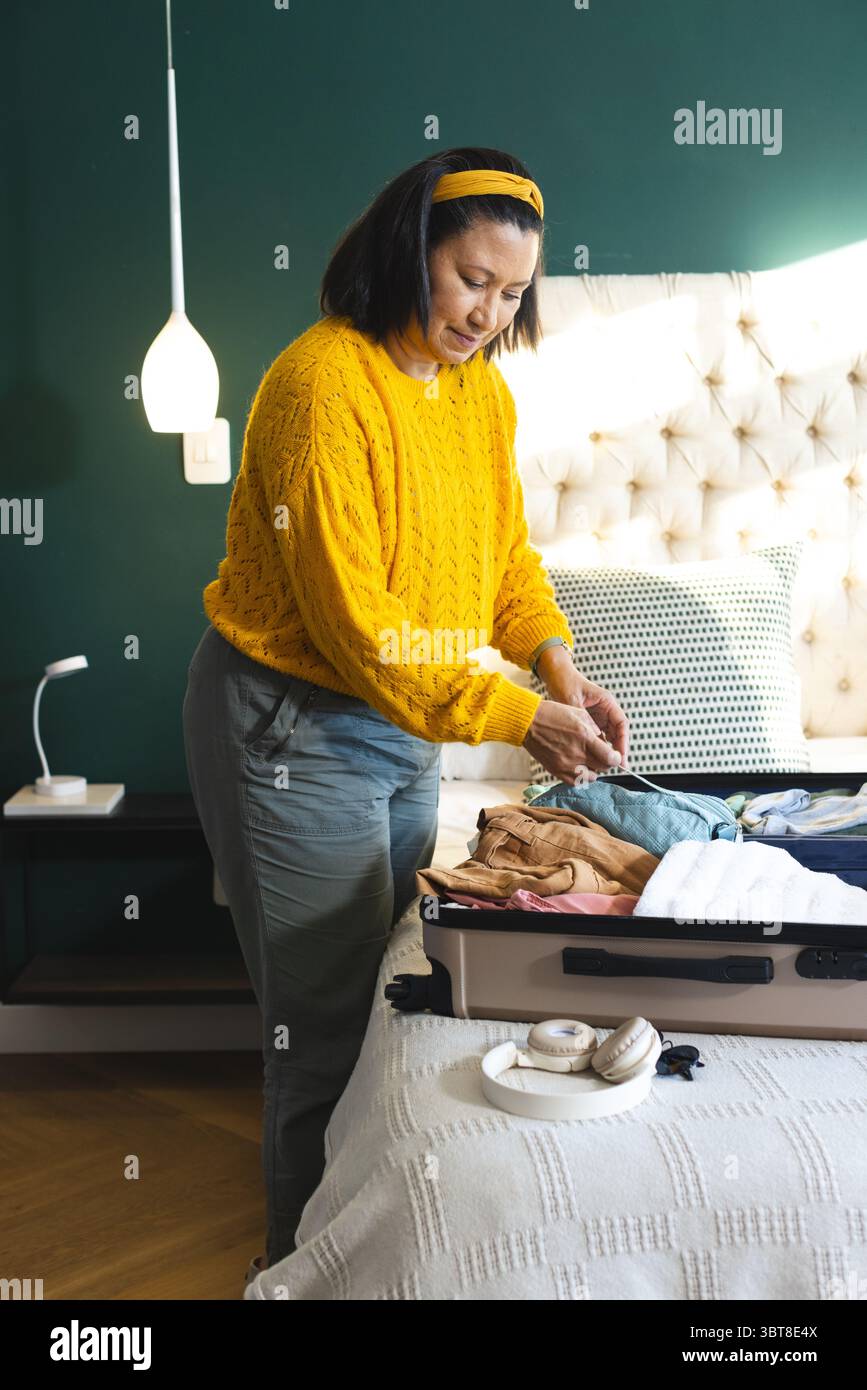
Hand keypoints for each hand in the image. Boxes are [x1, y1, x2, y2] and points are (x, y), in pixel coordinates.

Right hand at [522, 699, 622, 786]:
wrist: (528, 723)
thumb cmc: (552, 714)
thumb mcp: (579, 713)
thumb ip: (594, 729)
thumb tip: (604, 741)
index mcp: (585, 737)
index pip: (610, 758)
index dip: (616, 758)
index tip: (615, 756)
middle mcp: (577, 753)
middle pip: (603, 768)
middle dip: (606, 762)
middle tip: (602, 755)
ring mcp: (566, 764)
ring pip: (591, 777)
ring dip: (594, 770)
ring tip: (588, 760)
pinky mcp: (557, 771)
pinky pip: (576, 782)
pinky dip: (580, 776)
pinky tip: (577, 766)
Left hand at [535, 647, 629, 769]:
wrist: (555, 675)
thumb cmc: (565, 683)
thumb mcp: (573, 702)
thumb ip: (584, 719)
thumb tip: (594, 739)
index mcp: (606, 701)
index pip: (621, 724)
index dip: (623, 741)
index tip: (621, 755)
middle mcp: (606, 709)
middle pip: (617, 732)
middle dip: (618, 749)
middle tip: (618, 765)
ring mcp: (599, 715)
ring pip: (609, 735)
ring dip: (608, 749)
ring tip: (607, 765)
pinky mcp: (591, 720)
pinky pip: (598, 735)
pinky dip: (598, 745)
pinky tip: (595, 758)